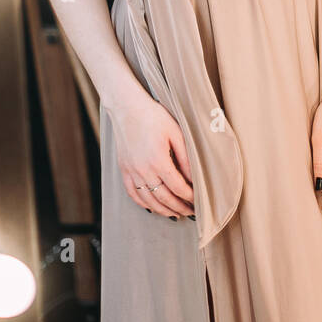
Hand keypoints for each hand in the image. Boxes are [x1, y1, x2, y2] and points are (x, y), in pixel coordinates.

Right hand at [109, 90, 195, 219]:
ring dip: (163, 210)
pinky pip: (133, 194)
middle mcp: (143, 169)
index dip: (190, 197)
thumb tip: (194, 178)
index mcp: (158, 160)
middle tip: (191, 212)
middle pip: (164, 198)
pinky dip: (144, 204)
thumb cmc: (153, 116)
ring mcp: (131, 171)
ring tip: (175, 214)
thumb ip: (186, 158)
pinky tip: (153, 207)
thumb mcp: (176, 133)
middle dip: (179, 207)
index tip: (198, 201)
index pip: (178, 187)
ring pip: (148, 200)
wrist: (126, 107)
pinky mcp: (123, 169)